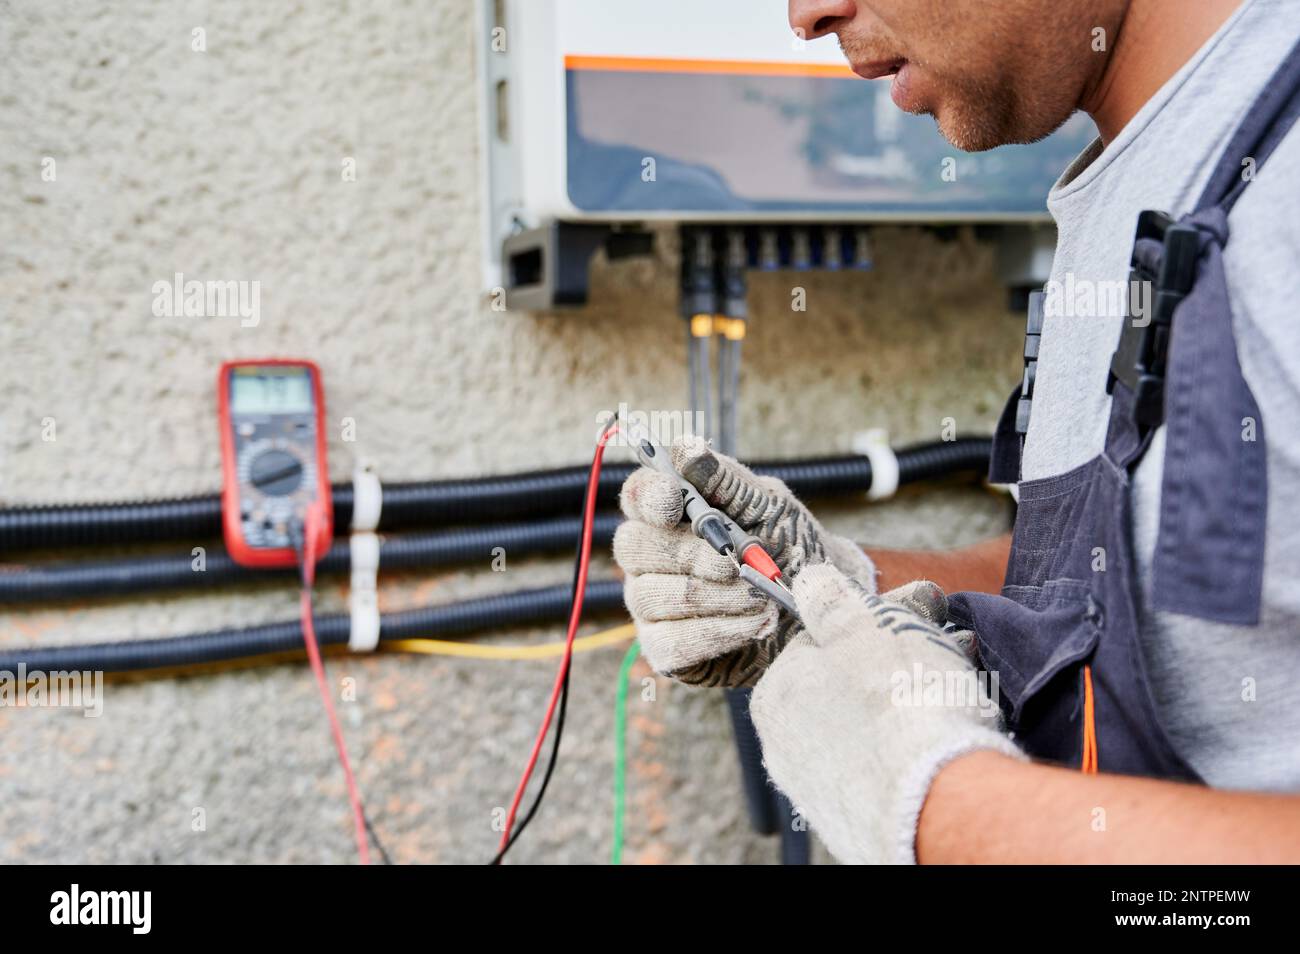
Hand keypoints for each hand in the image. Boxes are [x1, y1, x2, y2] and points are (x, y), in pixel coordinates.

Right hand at [614, 435, 876, 686]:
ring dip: (713, 597)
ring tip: (760, 598)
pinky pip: (669, 643)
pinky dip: (716, 632)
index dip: (649, 497)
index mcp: (670, 513)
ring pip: (651, 597)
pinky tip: (754, 625)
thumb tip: (686, 448)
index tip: (676, 502)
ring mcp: (654, 604)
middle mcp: (650, 557)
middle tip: (736, 564)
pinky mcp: (667, 649)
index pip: (636, 496)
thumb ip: (728, 480)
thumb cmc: (790, 545)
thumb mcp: (770, 506)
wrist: (821, 607)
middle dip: (690, 556)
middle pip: (634, 548)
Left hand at [750, 564, 1021, 863]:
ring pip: (870, 727)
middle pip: (845, 686)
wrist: (940, 803)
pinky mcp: (861, 820)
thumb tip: (809, 581)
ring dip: (910, 704)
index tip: (905, 628)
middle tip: (941, 656)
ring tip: (952, 696)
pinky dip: (913, 751)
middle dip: (892, 666)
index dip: (866, 629)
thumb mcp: (863, 627)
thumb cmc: (899, 704)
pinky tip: (944, 741)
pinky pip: (888, 769)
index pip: (816, 644)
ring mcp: (822, 789)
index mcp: (775, 696)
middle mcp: (786, 748)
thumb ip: (830, 600)